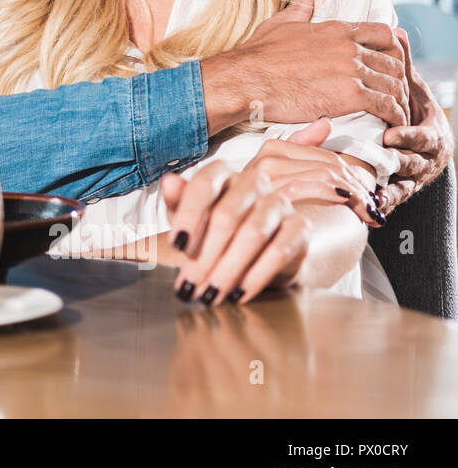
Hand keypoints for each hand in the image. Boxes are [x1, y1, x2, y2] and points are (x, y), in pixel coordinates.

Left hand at [162, 148, 331, 305]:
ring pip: (253, 234)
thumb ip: (177, 201)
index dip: (188, 215)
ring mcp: (278, 203)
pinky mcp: (299, 227)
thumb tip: (168, 182)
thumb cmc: (215, 230)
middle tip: (189, 284)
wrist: (258, 252)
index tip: (176, 245)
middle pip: (227, 215)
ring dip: (227, 269)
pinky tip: (238, 294)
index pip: (204, 185)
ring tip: (210, 294)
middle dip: (204, 255)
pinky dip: (256, 276)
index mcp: (223, 173)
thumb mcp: (190, 218)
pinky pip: (279, 251)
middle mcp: (253, 182)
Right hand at [199, 0, 407, 133]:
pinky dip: (394, 116)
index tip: (389, 66)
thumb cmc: (256, 56)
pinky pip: (386, 105)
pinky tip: (390, 123)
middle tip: (394, 95)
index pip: (385, 34)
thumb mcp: (280, 24)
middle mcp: (349, 47)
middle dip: (398, 80)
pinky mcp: (349, 95)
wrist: (244, 80)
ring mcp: (351, 70)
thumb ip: (299, 8)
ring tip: (395, 114)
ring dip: (398, 101)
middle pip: (394, 62)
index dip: (393, 51)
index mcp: (336, 30)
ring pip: (394, 84)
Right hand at [257, 118, 382, 226]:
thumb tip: (326, 123)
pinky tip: (352, 214)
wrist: (230, 233)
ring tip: (367, 215)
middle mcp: (267, 161)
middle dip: (360, 189)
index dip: (354, 176)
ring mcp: (266, 178)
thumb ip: (301, 146)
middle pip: (331, 167)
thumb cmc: (254, 208)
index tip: (369, 196)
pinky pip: (310, 190)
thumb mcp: (277, 172)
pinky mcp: (268, 195)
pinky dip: (338, 199)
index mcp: (272, 150)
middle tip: (374, 210)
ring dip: (355, 198)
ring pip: (326, 177)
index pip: (329, 157)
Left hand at [381, 27, 453, 212]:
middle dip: (400, 164)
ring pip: (404, 185)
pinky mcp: (401, 191)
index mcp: (430, 133)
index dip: (409, 137)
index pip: (422, 136)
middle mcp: (425, 158)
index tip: (391, 136)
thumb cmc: (413, 112)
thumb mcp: (412, 91)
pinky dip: (384, 203)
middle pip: (415, 163)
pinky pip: (392, 199)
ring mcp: (414, 177)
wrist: (424, 145)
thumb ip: (403, 68)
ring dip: (390, 190)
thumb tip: (395, 31)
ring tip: (374, 196)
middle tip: (380, 166)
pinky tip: (373, 208)